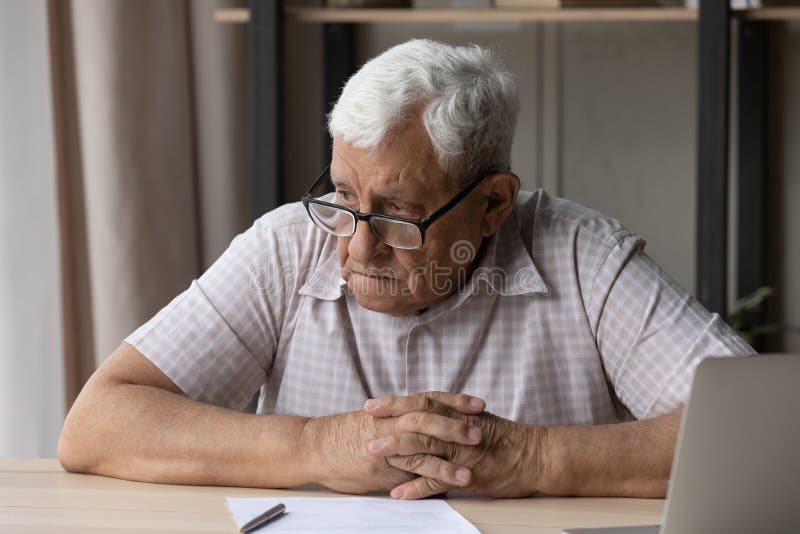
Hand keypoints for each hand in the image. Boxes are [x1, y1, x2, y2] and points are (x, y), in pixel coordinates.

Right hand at [299, 393, 485, 494]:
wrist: (314, 447)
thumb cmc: (342, 437)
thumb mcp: (374, 425)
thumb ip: (398, 426)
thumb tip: (421, 432)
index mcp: (394, 411)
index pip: (430, 400)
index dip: (455, 401)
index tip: (479, 404)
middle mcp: (393, 423)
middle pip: (431, 416)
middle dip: (458, 421)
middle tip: (483, 426)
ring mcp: (389, 444)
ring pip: (426, 443)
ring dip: (452, 452)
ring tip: (476, 460)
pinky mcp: (383, 465)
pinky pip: (413, 469)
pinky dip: (435, 475)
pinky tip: (453, 483)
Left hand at [364, 392, 545, 498]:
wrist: (535, 455)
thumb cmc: (507, 439)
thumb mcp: (476, 421)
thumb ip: (452, 418)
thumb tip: (429, 417)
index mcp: (457, 414)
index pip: (421, 403)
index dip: (395, 403)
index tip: (372, 404)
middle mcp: (456, 428)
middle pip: (417, 420)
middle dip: (389, 420)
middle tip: (366, 423)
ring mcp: (460, 451)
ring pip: (423, 446)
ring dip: (396, 449)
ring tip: (374, 453)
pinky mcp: (467, 473)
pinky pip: (437, 480)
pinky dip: (416, 487)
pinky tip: (398, 493)